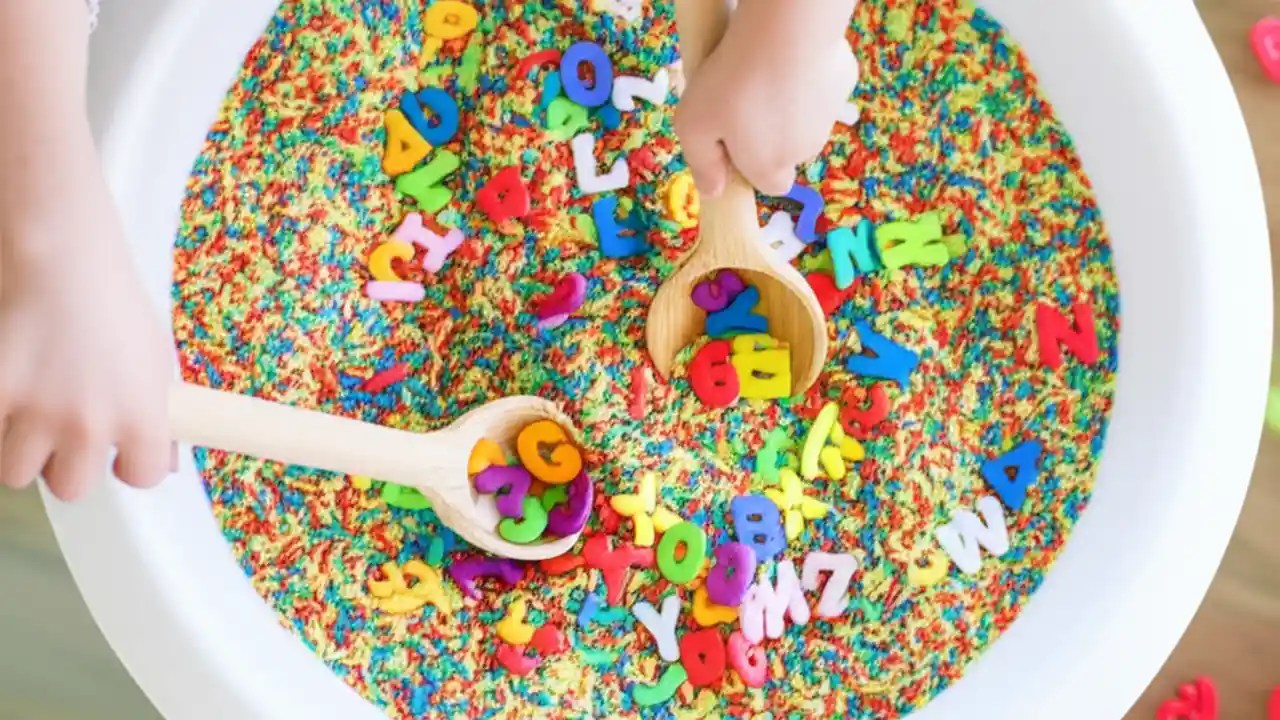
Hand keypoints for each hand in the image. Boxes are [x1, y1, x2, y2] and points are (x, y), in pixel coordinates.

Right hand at [0, 179, 174, 500]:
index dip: (128, 465)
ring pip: (16, 471)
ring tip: (30, 406)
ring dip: (21, 446)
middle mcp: (90, 424)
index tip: (118, 452)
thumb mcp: (155, 358)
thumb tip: (161, 461)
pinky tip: (6, 389)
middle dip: (66, 463)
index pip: (141, 478)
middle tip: (63, 428)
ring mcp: (36, 412)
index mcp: (142, 417)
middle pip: (70, 487)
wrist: (62, 259)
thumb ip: (157, 413)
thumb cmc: (113, 301)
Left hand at [675, 0, 858, 196]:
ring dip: (789, 105)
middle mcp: (806, 151)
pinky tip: (790, 55)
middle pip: (788, 151)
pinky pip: (821, 87)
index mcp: (770, 167)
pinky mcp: (843, 84)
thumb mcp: (693, 126)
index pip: (771, 185)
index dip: (752, 167)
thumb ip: (702, 164)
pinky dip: (807, 77)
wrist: (786, 33)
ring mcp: (830, 118)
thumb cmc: (732, 84)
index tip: (732, 140)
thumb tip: (714, 192)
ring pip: (806, 120)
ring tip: (765, 73)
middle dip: (770, 134)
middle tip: (744, 101)